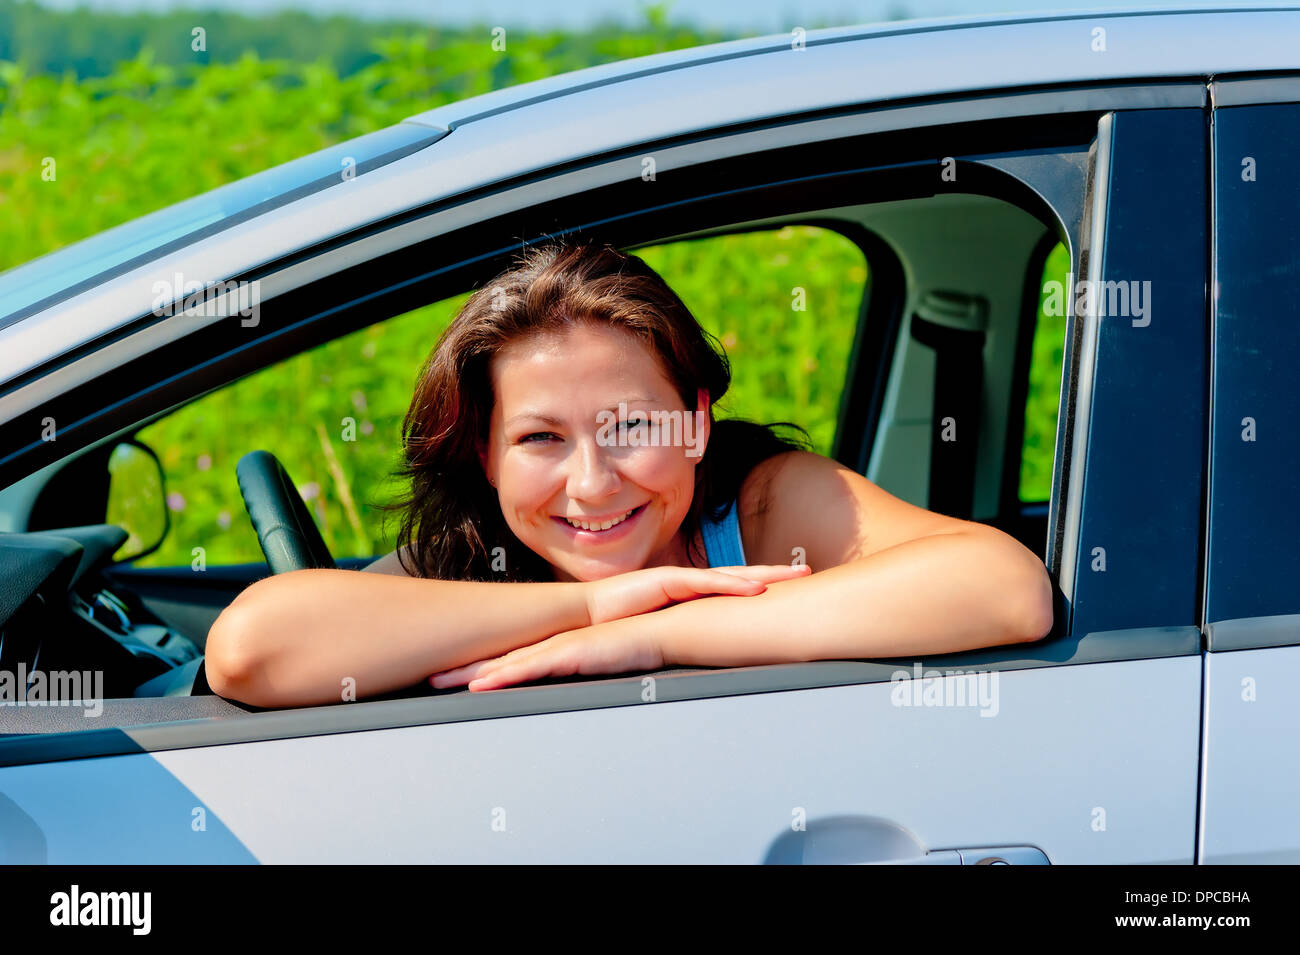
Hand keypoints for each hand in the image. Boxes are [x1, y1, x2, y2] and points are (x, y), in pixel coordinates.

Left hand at [429, 616, 662, 690]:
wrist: (656, 629)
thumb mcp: (601, 661)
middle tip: (430, 679)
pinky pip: (528, 669)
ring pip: (503, 665)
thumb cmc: (633, 645)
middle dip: (460, 669)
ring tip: (438, 683)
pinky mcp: (567, 656)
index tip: (452, 675)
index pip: (508, 660)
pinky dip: (501, 678)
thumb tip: (572, 680)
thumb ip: (583, 670)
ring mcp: (555, 650)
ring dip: (468, 676)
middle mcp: (548, 647)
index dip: (478, 666)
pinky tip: (478, 687)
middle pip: (495, 660)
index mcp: (553, 650)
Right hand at [584, 562, 810, 625]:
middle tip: (807, 572)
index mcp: (690, 596)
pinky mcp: (666, 581)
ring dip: (763, 574)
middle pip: (740, 575)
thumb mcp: (661, 633)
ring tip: (794, 575)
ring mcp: (678, 580)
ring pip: (730, 574)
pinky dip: (732, 584)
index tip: (792, 587)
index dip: (762, 584)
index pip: (732, 588)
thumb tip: (708, 658)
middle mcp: (688, 584)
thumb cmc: (618, 626)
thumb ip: (685, 639)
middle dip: (775, 572)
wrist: (584, 618)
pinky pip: (706, 582)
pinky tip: (757, 588)